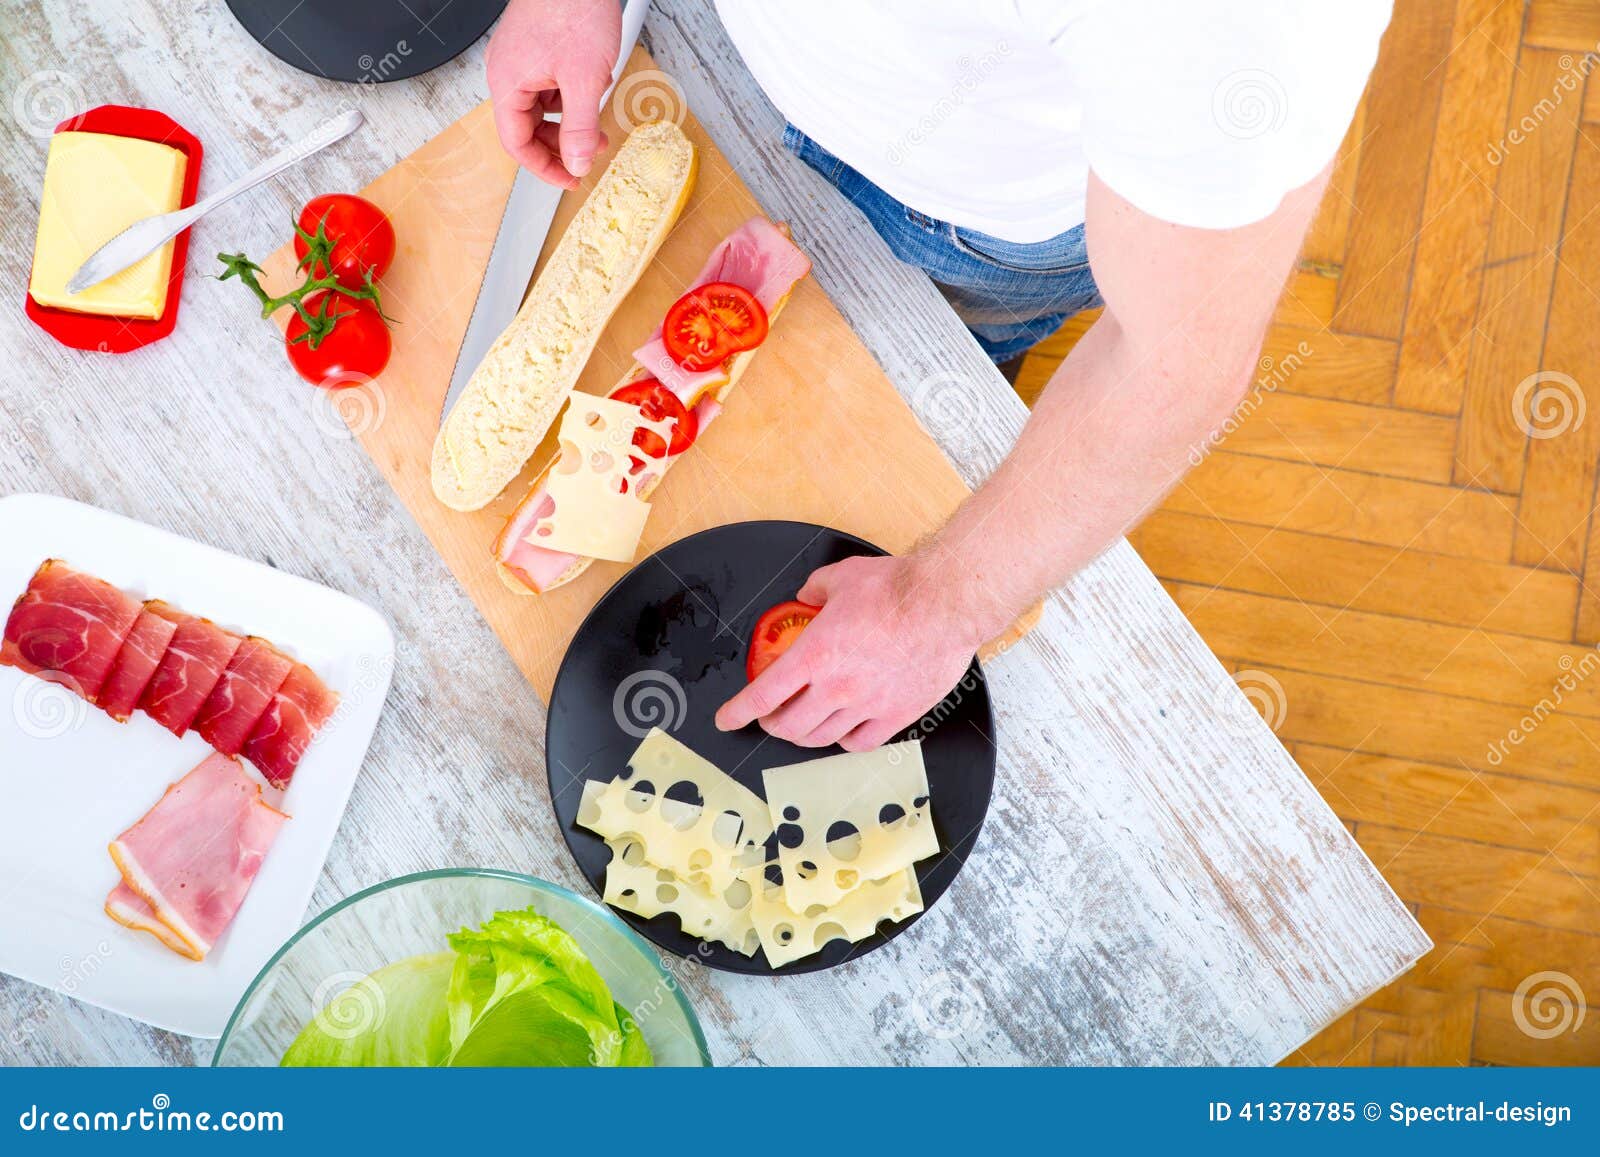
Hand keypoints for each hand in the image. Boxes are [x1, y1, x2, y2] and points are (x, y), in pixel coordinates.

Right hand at [486, 0, 620, 187]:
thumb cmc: (573, 8)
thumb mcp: (584, 80)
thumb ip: (580, 128)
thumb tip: (578, 163)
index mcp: (508, 84)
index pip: (517, 144)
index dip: (545, 168)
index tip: (570, 179)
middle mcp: (507, 72)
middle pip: (528, 127)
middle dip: (562, 144)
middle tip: (591, 153)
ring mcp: (520, 58)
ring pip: (541, 107)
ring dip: (568, 120)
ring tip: (597, 120)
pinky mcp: (536, 47)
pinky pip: (549, 84)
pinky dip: (569, 95)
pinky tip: (590, 88)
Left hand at [715, 554, 978, 750]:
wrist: (945, 603)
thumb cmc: (898, 589)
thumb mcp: (841, 577)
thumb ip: (815, 589)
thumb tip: (806, 595)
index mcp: (815, 654)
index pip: (763, 695)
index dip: (737, 712)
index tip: (726, 719)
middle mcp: (836, 686)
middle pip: (787, 725)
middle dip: (770, 724)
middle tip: (769, 717)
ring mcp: (866, 704)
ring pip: (820, 738)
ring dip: (802, 735)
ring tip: (800, 726)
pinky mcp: (897, 714)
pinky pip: (860, 742)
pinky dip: (843, 740)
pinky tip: (842, 731)